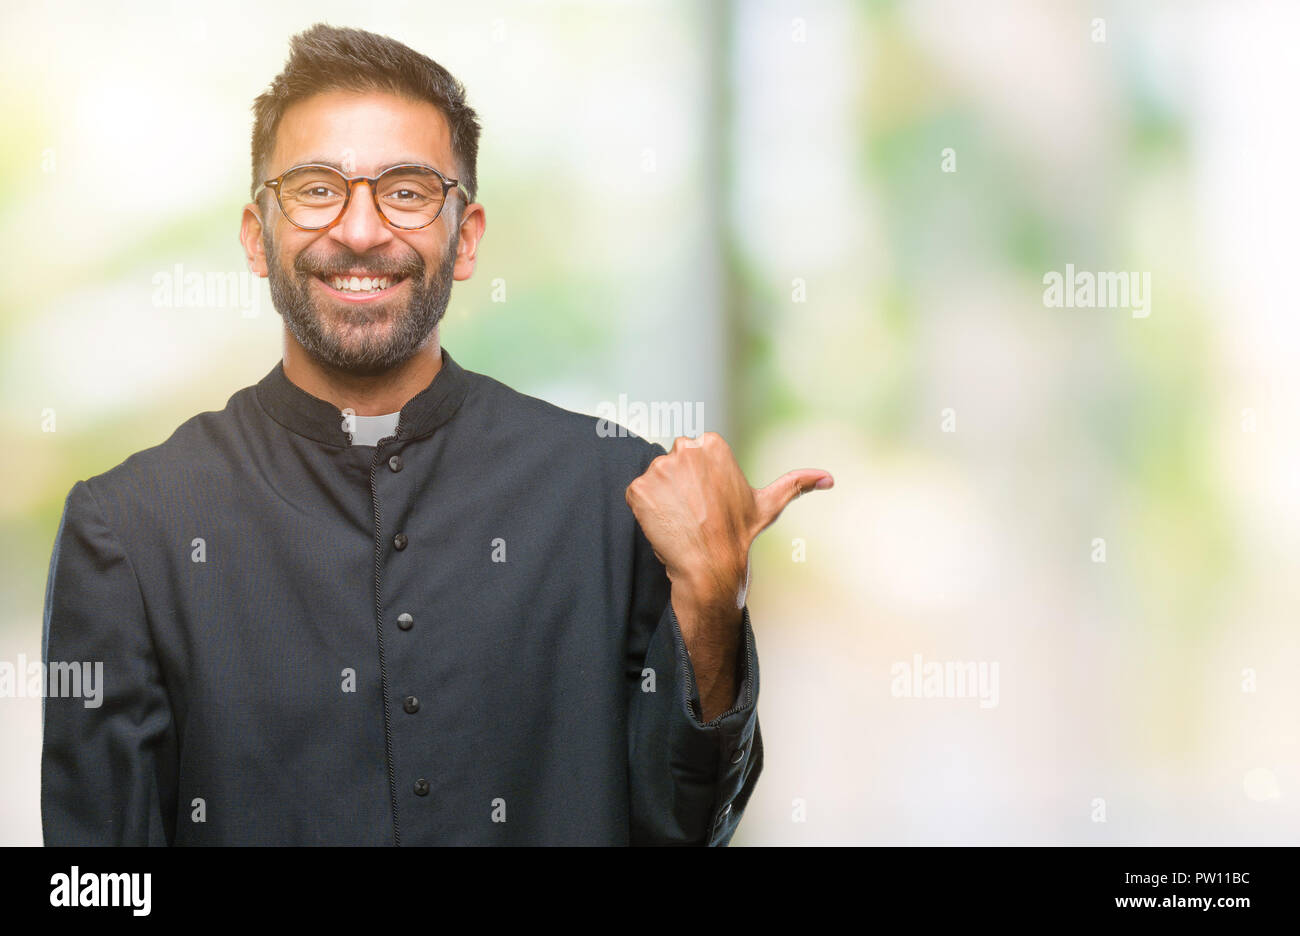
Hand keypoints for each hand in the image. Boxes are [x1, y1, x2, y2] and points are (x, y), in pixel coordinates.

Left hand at [625, 432, 831, 719]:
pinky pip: (636, 496)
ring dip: (662, 500)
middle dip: (678, 487)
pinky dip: (645, 511)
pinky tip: (664, 525)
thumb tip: (830, 479)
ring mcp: (659, 468)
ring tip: (680, 521)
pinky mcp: (639, 489)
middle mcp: (684, 449)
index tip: (708, 502)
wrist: (710, 565)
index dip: (697, 482)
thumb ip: (795, 484)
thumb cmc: (739, 534)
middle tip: (693, 514)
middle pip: (670, 464)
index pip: (692, 455)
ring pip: (653, 480)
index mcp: (712, 443)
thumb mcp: (767, 504)